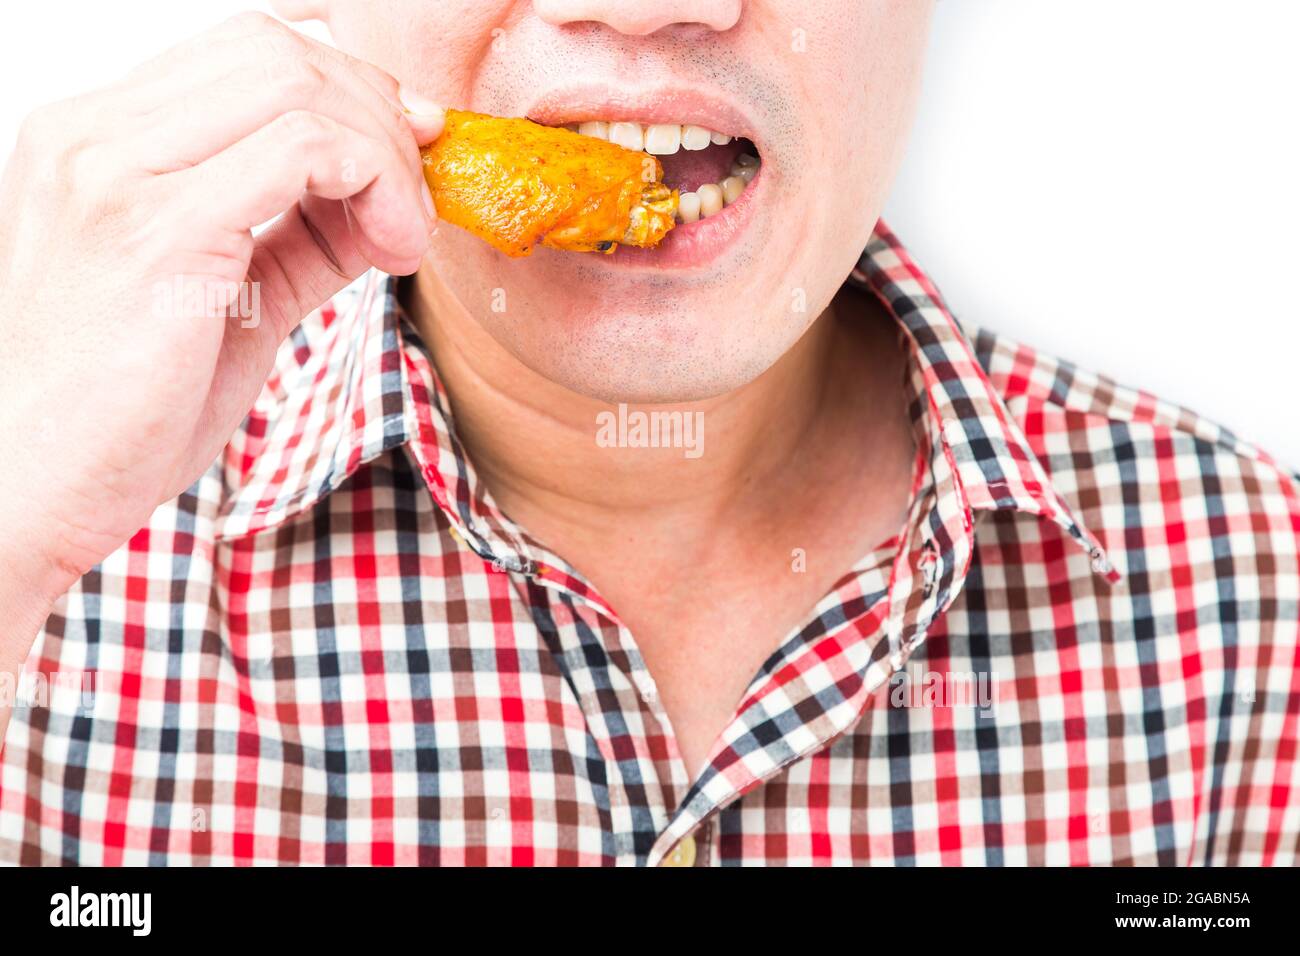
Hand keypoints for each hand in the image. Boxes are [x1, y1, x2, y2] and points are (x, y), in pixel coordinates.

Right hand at [0, 11, 441, 635]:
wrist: (27, 491)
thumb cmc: (119, 413)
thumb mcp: (227, 303)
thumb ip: (297, 240)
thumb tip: (378, 205)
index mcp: (98, 142)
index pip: (246, 54)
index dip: (348, 89)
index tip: (407, 148)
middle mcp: (94, 135)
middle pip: (278, 52)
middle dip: (377, 112)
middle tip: (420, 190)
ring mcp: (116, 173)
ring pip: (297, 85)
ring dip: (385, 151)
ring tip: (407, 232)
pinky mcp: (155, 228)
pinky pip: (303, 150)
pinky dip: (376, 184)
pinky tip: (394, 248)